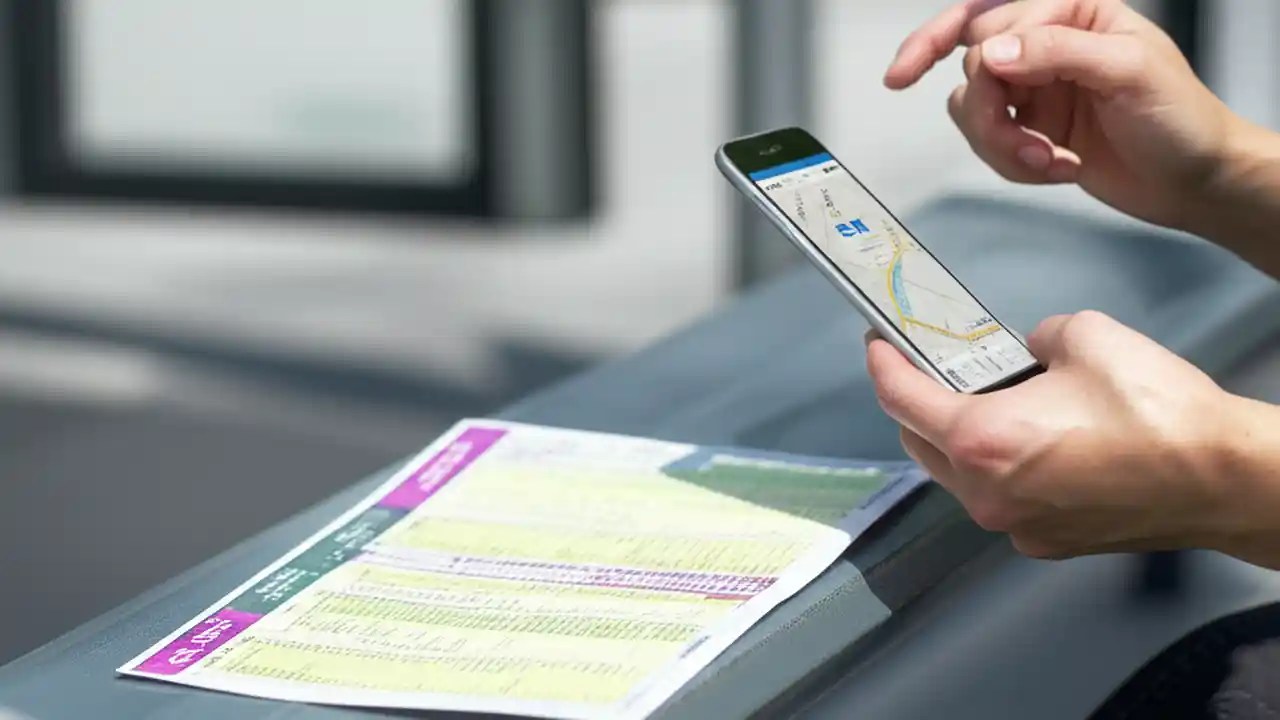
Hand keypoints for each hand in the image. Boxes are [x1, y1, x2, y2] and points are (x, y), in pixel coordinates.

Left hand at [865, 311, 1249, 560]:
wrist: (1224, 479)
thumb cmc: (1159, 412)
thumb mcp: (1084, 337)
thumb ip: (1033, 339)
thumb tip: (1027, 351)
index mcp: (980, 440)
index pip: (900, 399)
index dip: (882, 364)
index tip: (878, 345)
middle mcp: (985, 493)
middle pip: (919, 441)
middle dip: (918, 402)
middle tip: (937, 368)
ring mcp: (1013, 525)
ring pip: (957, 476)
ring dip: (959, 439)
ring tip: (993, 402)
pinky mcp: (1044, 542)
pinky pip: (1000, 498)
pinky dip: (1000, 469)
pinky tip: (1035, 443)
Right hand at [885, 0, 1235, 230]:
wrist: (1193, 182)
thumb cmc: (1181, 120)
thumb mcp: (1127, 72)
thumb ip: (1056, 52)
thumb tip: (991, 52)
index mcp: (1073, 10)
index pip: (993, 21)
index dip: (952, 48)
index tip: (912, 75)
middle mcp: (1047, 43)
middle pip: (972, 67)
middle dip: (991, 117)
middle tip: (1024, 146)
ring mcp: (1035, 88)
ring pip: (971, 109)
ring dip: (1002, 146)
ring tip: (1048, 163)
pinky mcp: (1030, 128)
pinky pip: (987, 143)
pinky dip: (1014, 165)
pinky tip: (1057, 169)